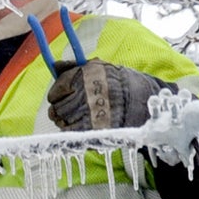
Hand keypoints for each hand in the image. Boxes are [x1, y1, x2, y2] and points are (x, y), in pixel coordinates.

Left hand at [46, 59, 172, 130]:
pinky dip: (73, 131)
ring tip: (78, 118)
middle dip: (60, 110)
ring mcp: (87, 113)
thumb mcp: (98, 67)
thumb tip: (55, 65)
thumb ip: (73, 67)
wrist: (143, 100)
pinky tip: (82, 127)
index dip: (57, 95)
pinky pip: (71, 134)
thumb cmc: (120, 82)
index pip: (56, 91)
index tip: (63, 96)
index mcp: (83, 76)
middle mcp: (83, 94)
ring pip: (62, 122)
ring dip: (66, 121)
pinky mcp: (92, 130)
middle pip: (57, 108)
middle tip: (70, 110)